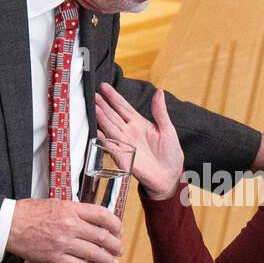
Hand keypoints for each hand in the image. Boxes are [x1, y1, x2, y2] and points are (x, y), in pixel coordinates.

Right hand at [5, 198, 122, 262]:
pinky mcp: (55, 258)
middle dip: (115, 245)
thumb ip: (75, 210)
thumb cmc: (29, 212)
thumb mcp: (56, 203)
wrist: (8, 225)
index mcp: (71, 209)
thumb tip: (93, 219)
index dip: (115, 224)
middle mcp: (70, 226)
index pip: (102, 215)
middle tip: (119, 249)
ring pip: (94, 253)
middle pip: (102, 236)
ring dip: (108, 260)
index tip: (118, 230)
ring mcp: (63, 243)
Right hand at [95, 82, 183, 199]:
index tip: (104, 86)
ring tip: (93, 107)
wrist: (170, 176)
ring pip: (110, 127)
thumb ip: (160, 112)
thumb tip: (160, 92)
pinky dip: (104, 140)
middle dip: (102, 105)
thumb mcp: (168, 129)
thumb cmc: (170, 154)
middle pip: (113, 115)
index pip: (123, 107)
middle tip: (93, 94)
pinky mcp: (123, 157)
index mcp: (139, 123)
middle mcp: (129, 132)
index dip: (113, 96)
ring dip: (101, 118)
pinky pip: (112, 147)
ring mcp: (124, 144)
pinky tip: (98, 131)